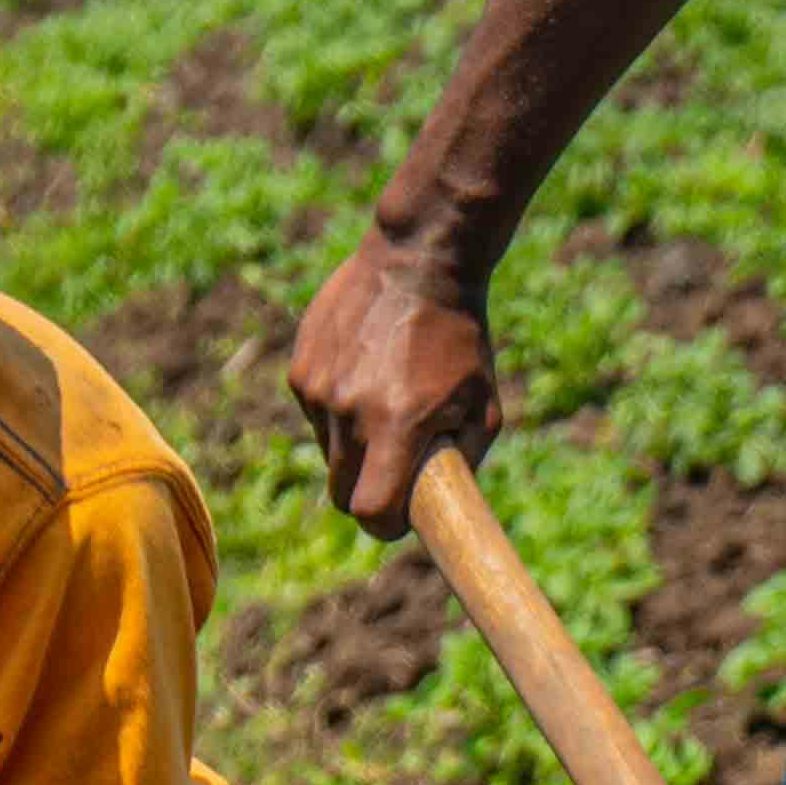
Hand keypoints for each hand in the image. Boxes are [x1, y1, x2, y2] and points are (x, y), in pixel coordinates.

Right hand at [287, 229, 500, 540]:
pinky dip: (337, 412)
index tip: (399, 517)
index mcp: (395, 425)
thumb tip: (438, 508)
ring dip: (354, 448)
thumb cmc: (460, 338)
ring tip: (386, 403)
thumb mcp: (485, 407)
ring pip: (328, 455)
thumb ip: (461, 465)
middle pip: (342, 493)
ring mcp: (318, 389)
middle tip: (395, 470)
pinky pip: (315, 417)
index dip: (386, 525)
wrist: (419, 259)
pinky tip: (365, 375)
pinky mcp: (300, 369)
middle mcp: (348, 411)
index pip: (371, 511)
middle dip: (368, 493)